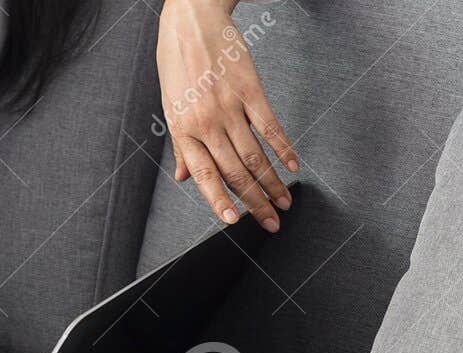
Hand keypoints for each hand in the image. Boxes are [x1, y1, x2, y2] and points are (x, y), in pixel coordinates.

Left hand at [157, 0, 297, 230]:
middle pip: (235, 172)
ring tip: (284, 202)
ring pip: (254, 155)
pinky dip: (284, 148)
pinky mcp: (250, 90)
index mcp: (184, 129)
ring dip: (272, 183)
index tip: (233, 222)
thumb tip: (184, 178)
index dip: (219, 202)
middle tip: (270, 222)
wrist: (192, 19)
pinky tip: (293, 166)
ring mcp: (230, 107)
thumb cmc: (177, 59)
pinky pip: (270, 126)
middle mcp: (207, 122)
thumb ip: (180, 146)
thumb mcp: (169, 105)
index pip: (205, 175)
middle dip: (255, 202)